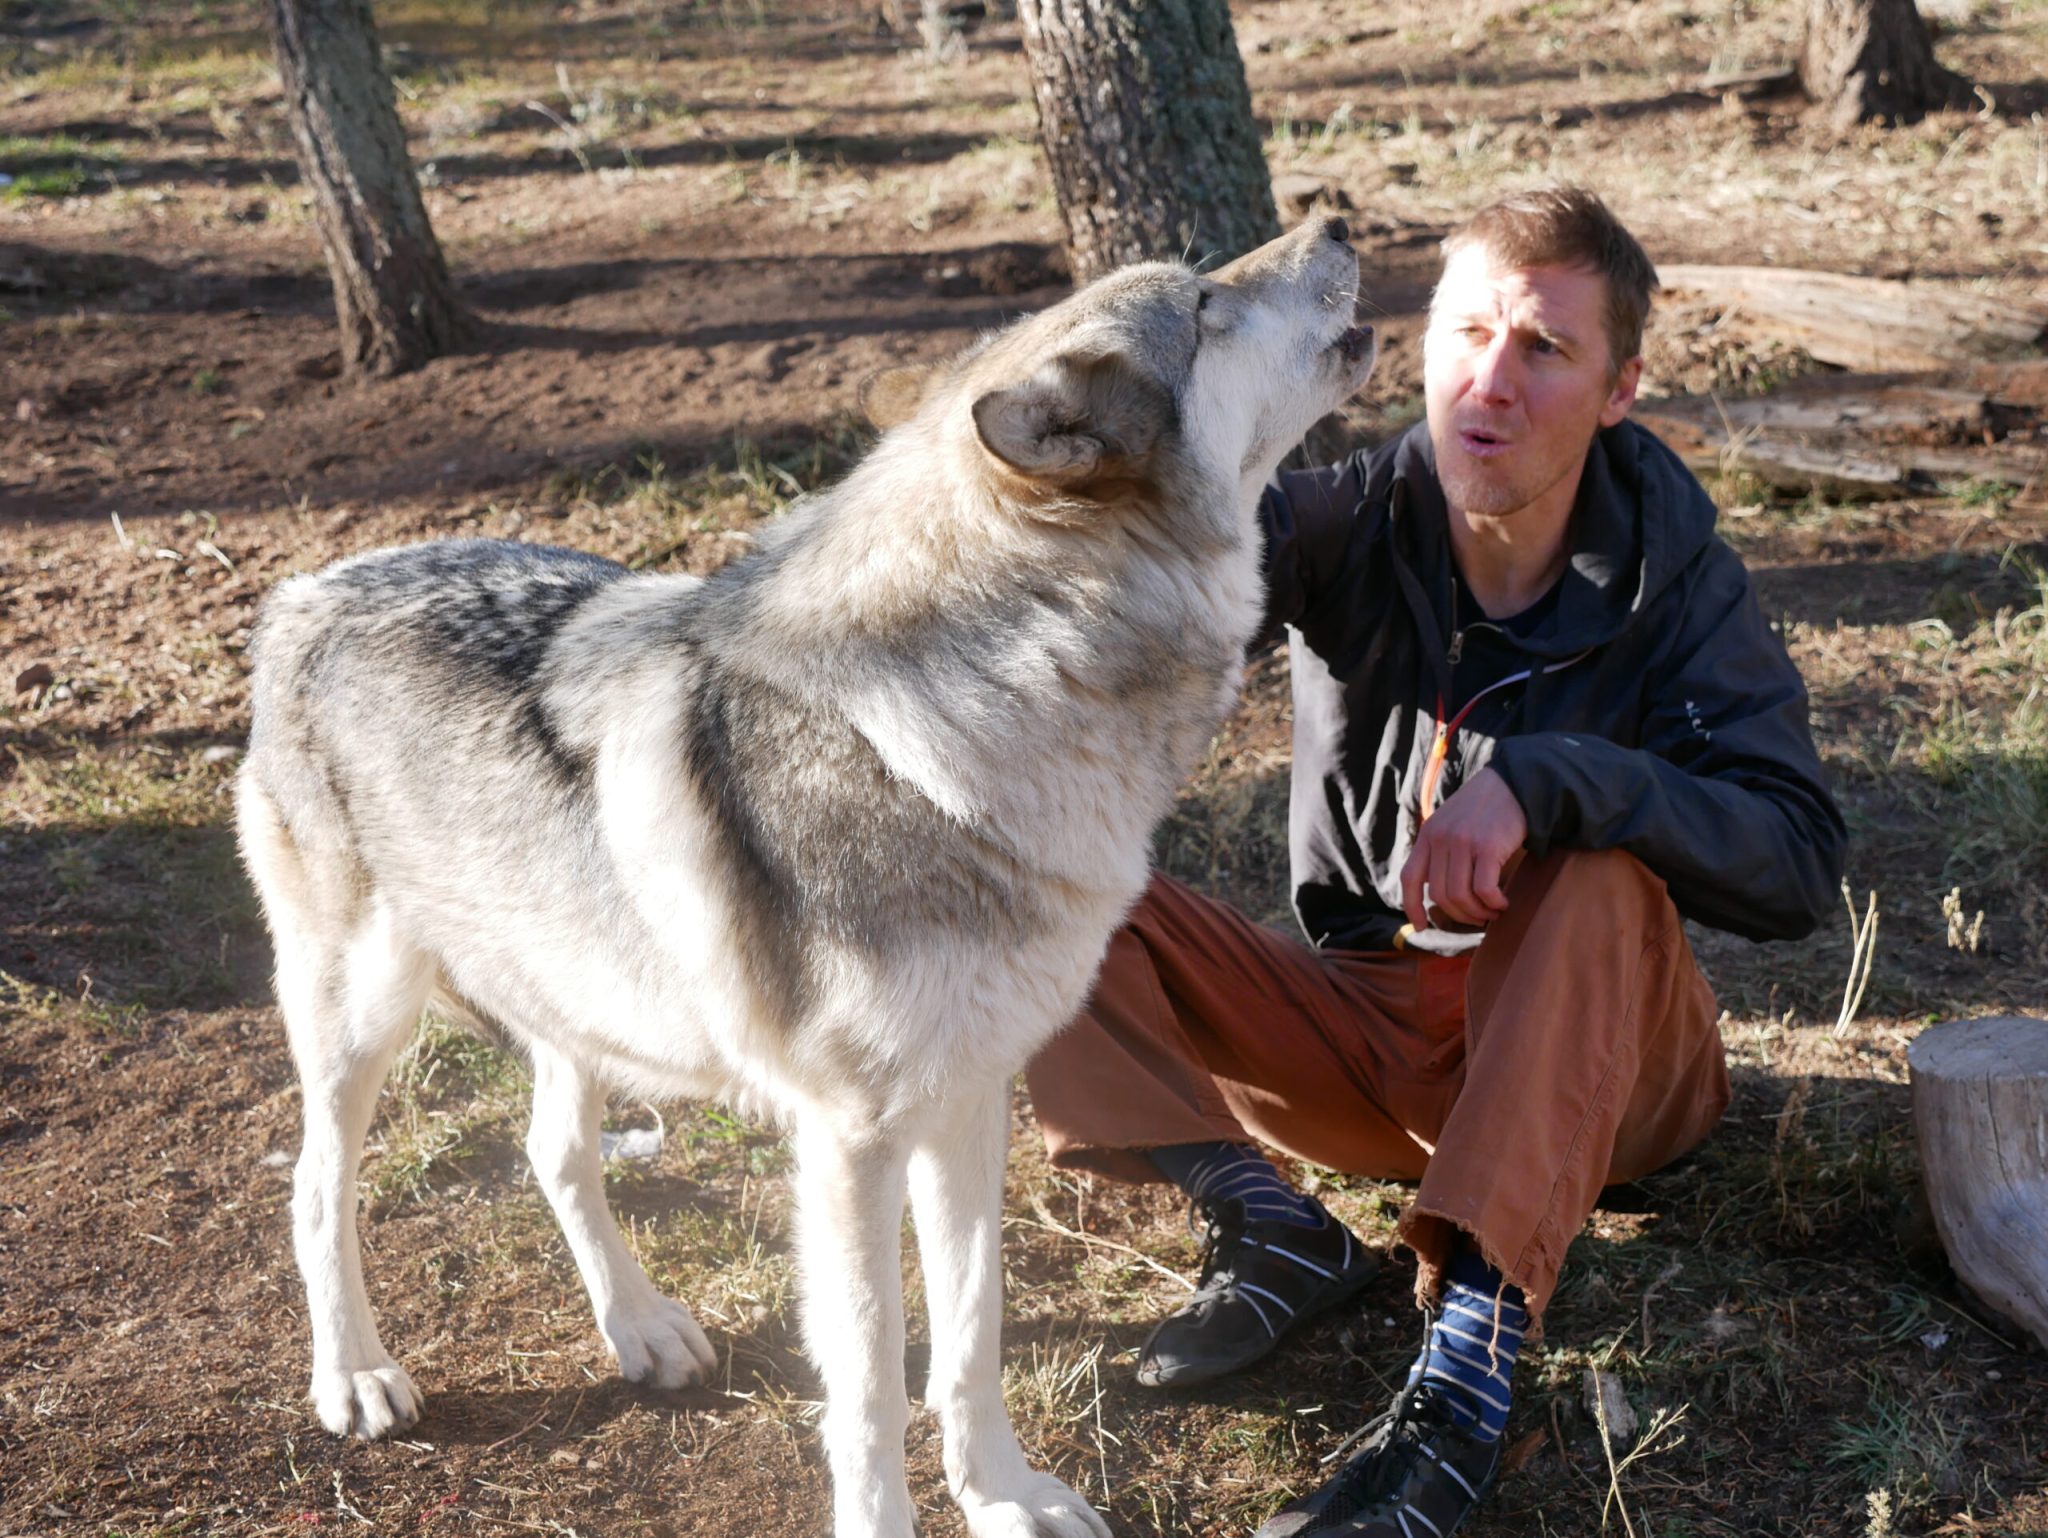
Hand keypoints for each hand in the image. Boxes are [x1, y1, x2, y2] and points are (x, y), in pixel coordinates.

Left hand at [1401, 767, 1526, 930]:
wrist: (1514, 783)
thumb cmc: (1485, 808)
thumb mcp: (1451, 822)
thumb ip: (1441, 850)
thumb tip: (1438, 890)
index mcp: (1428, 835)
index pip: (1410, 877)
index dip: (1411, 906)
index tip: (1419, 926)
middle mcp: (1440, 839)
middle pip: (1440, 895)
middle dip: (1459, 915)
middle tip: (1478, 918)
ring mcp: (1463, 843)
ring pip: (1461, 896)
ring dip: (1478, 913)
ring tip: (1493, 912)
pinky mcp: (1488, 847)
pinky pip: (1485, 890)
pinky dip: (1494, 903)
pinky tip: (1503, 902)